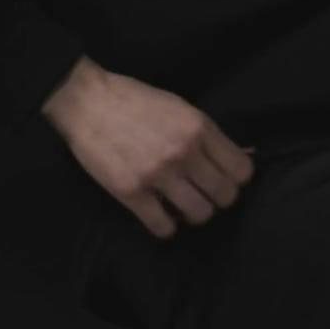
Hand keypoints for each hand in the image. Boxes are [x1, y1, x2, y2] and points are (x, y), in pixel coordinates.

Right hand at [41, 56, 257, 241]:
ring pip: (199, 214)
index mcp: (198, 127)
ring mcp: (158, 175)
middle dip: (219, 198)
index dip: (237, 179)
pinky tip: (161, 216)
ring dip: (194, 214)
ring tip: (183, 206)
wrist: (88, 103)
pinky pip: (163, 228)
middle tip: (205, 194)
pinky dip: (166, 227)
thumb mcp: (180, 108)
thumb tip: (240, 156)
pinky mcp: (131, 193)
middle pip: (225, 196)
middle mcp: (183, 152)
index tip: (226, 179)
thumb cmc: (136, 100)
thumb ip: (207, 135)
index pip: (241, 170)